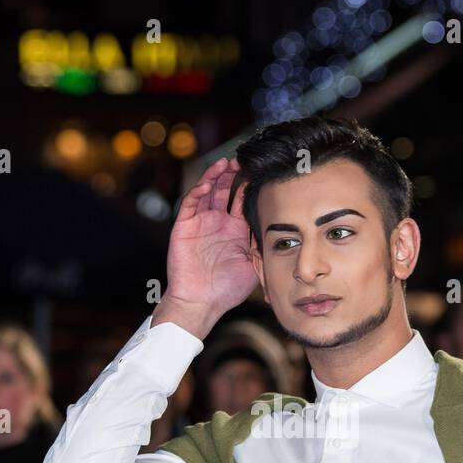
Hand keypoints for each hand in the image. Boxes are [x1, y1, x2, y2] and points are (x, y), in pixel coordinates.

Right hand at [153, 157, 258, 340]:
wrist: (201, 303)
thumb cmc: (227, 290)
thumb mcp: (252, 265)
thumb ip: (262, 245)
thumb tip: (278, 230)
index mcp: (234, 232)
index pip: (241, 202)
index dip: (248, 187)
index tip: (260, 172)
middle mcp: (217, 224)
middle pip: (224, 192)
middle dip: (232, 175)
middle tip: (242, 160)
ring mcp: (200, 223)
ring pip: (207, 192)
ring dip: (215, 176)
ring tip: (225, 163)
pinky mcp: (184, 226)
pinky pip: (190, 203)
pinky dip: (199, 189)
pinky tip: (209, 180)